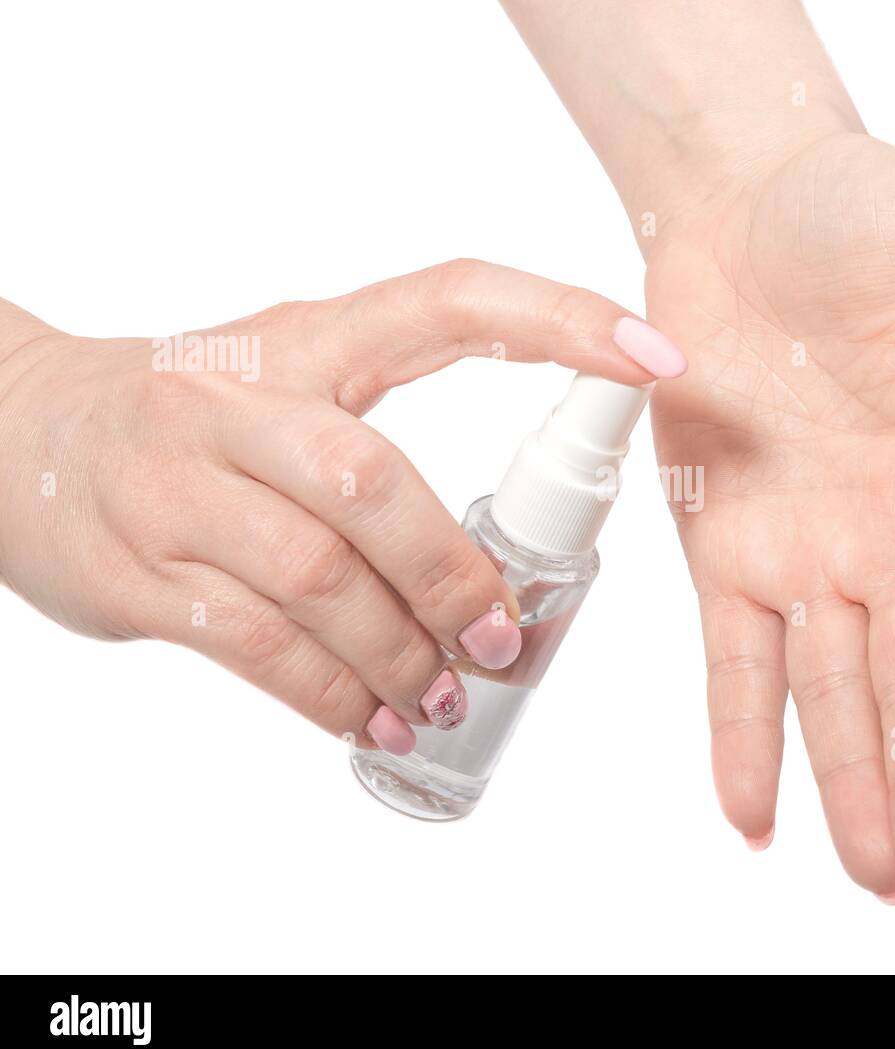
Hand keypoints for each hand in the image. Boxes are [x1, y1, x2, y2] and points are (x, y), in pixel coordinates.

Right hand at [0, 260, 684, 752]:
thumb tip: (510, 566)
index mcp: (304, 339)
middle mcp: (234, 401)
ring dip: (399, 652)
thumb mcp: (286, 388)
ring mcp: (175, 486)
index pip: (447, 302)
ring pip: (315, 577)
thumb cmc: (195, 422)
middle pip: (371, 481)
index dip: (556, 321)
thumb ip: (384, 454)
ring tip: (443, 696)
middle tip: (501, 640)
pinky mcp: (134, 569)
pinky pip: (254, 645)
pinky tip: (373, 722)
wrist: (14, 431)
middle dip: (453, 575)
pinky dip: (331, 694)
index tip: (654, 357)